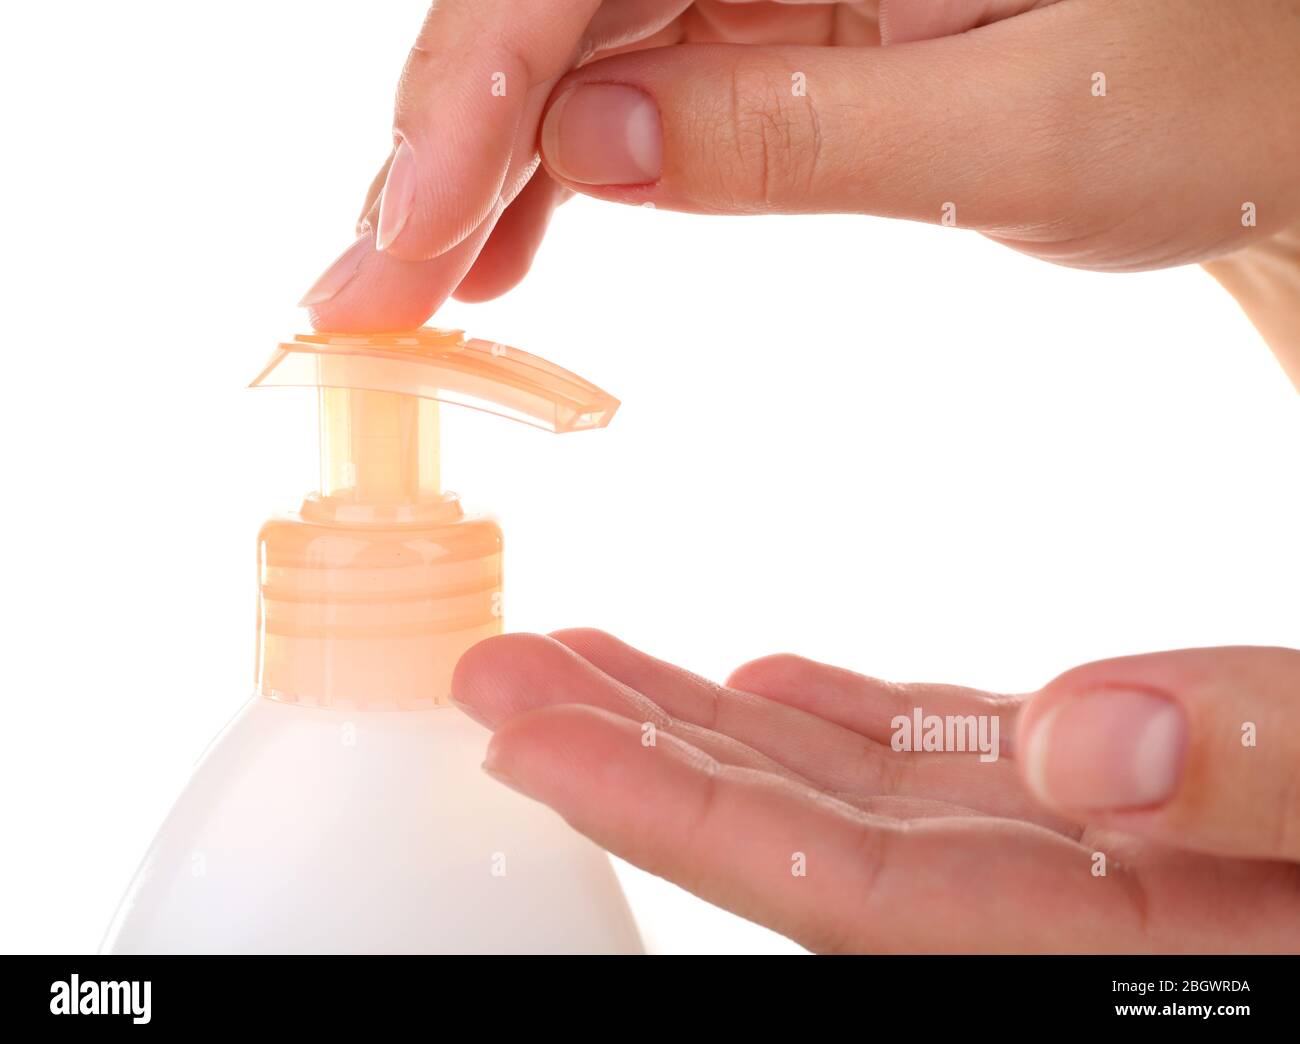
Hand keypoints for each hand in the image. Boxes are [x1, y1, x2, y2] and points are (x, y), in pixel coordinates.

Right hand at [300, 0, 1299, 335]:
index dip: (479, 87)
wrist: (1273, 104)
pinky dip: (555, 164)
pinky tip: (505, 241)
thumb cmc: (1216, 104)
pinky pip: (632, 68)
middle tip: (364, 287)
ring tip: (414, 285)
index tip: (404, 233)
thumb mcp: (1021, 142)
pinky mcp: (779, 6)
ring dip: (478, 159)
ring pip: (574, 33)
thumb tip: (590, 151)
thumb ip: (794, 133)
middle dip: (446, 135)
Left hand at [452, 629, 1299, 951]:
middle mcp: (1078, 905)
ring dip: (719, 721)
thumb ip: (1284, 763)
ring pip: (863, 790)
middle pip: (803, 837)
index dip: (661, 804)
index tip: (522, 724)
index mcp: (1120, 929)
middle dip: (638, 751)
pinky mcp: (1135, 808)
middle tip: (504, 668)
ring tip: (598, 659)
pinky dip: (863, 720)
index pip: (830, 882)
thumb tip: (1086, 733)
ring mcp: (1096, 857)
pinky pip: (963, 773)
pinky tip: (781, 682)